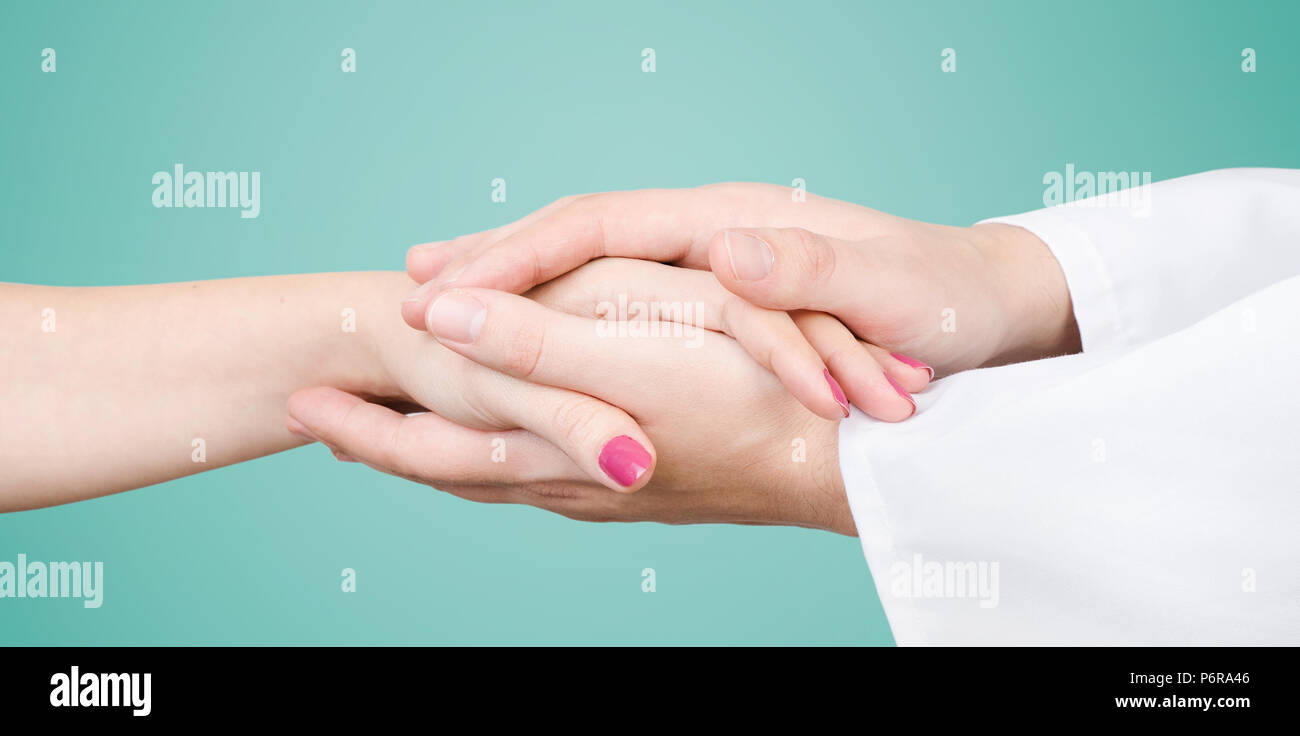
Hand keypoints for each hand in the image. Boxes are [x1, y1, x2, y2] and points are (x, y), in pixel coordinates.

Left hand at [288, 260, 852, 533]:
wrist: (831, 464)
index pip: (426, 450)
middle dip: (384, 449)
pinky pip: (542, 482)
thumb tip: (437, 317)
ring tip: (402, 441)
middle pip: (450, 474)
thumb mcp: (632, 354)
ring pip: (495, 482)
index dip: (360, 431)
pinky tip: (511, 458)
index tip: (297, 405)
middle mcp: (563, 485)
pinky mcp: (640, 491)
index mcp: (548, 450)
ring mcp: (601, 494)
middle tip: (327, 431)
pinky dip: (497, 465)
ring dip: (439, 458)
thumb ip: (531, 340)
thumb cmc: (742, 400)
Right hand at [402, 183, 1079, 380]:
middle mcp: (714, 228)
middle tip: (406, 286)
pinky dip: (568, 307)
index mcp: (737, 220)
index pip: (602, 222)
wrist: (986, 310)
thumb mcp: (893, 292)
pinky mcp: (723, 292)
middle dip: (493, 260)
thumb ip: (814, 272)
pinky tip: (531, 329)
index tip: (444, 285)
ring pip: (594, 262)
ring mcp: (714, 258)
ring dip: (518, 282)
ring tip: (441, 301)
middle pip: (579, 233)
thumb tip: (729, 255)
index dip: (519, 253)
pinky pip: (625, 295)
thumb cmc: (944, 304)